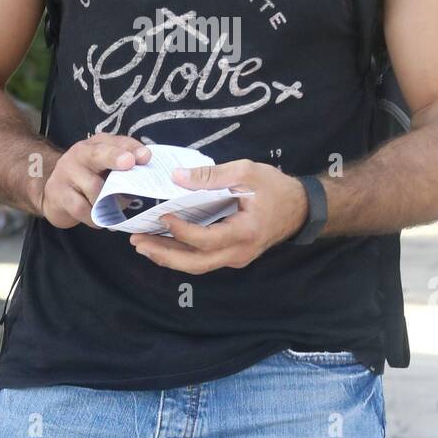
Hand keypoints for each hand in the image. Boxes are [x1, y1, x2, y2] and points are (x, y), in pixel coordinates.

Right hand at [42, 135, 150, 228]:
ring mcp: (66, 172)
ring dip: (109, 203)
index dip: (132, 148)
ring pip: (93, 187)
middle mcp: (81, 153)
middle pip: (98, 154)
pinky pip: (81, 208)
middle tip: (129, 162)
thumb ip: (126, 172)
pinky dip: (94, 217)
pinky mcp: (58, 193)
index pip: (118, 142)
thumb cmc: (90, 181)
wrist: (55, 195)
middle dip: (115, 157)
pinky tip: (100, 220)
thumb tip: (148, 182)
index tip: (146, 156)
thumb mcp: (107, 171)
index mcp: (98, 144)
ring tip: (115, 211)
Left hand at [128, 159, 309, 273]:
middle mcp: (239, 252)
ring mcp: (236, 258)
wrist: (300, 208)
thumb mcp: (246, 172)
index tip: (162, 215)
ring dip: (168, 257)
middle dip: (164, 254)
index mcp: (245, 232)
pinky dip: (181, 254)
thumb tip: (176, 177)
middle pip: (196, 263)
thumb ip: (211, 175)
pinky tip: (163, 244)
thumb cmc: (275, 187)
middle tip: (137, 242)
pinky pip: (204, 260)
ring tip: (143, 245)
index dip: (182, 231)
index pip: (206, 240)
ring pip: (197, 265)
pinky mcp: (233, 256)